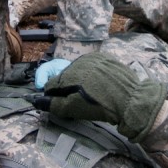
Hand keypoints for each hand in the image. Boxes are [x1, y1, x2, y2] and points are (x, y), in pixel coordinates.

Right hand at [37, 52, 167, 140]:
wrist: (131, 100)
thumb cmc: (100, 107)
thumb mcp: (73, 109)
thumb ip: (53, 104)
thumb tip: (36, 101)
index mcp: (69, 73)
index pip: (51, 82)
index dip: (51, 94)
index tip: (55, 102)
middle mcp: (79, 61)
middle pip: (65, 75)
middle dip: (66, 88)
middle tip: (76, 101)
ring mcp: (94, 58)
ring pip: (79, 70)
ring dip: (80, 81)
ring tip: (90, 94)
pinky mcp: (107, 59)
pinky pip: (93, 66)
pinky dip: (93, 75)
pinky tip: (100, 86)